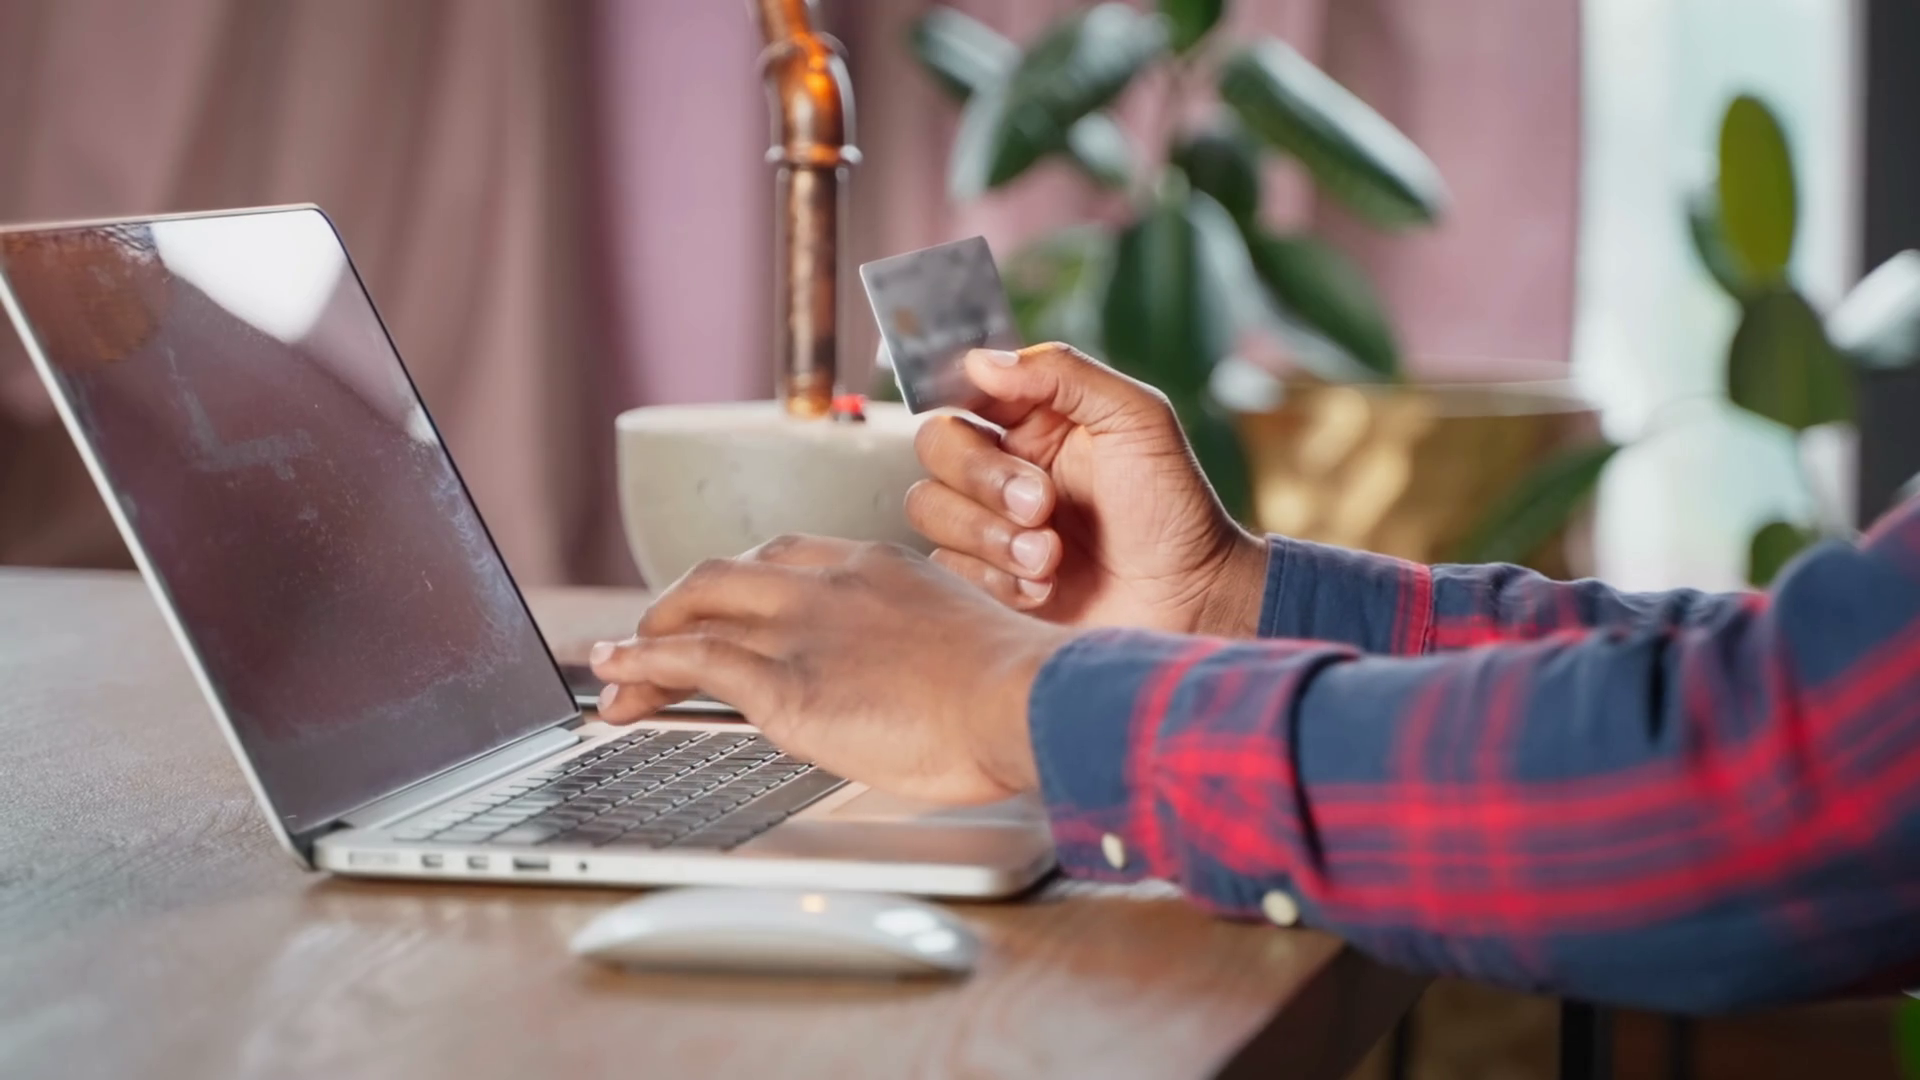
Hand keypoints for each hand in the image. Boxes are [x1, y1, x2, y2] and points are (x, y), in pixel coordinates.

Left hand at [590, 535, 1073, 803]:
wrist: (1026, 700)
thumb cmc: (1017, 693)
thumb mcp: (962, 648)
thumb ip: (917, 654)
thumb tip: (908, 692)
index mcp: (877, 568)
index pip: (785, 558)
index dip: (741, 584)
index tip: (723, 608)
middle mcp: (830, 583)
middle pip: (728, 574)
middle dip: (679, 604)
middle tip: (653, 635)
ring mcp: (804, 626)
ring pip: (696, 609)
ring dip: (646, 637)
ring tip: (615, 665)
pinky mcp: (786, 681)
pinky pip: (692, 660)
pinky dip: (643, 663)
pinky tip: (617, 676)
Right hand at [907, 343, 1267, 637]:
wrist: (1190, 602)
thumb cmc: (1174, 507)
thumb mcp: (1137, 419)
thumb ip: (1065, 375)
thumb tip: (982, 360)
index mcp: (1035, 419)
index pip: (964, 387)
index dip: (960, 395)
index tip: (987, 414)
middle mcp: (1004, 466)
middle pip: (935, 445)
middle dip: (984, 477)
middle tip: (1044, 504)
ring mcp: (991, 524)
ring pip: (929, 507)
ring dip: (990, 535)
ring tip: (1051, 557)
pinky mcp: (985, 581)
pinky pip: (946, 568)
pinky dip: (995, 579)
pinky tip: (1046, 589)